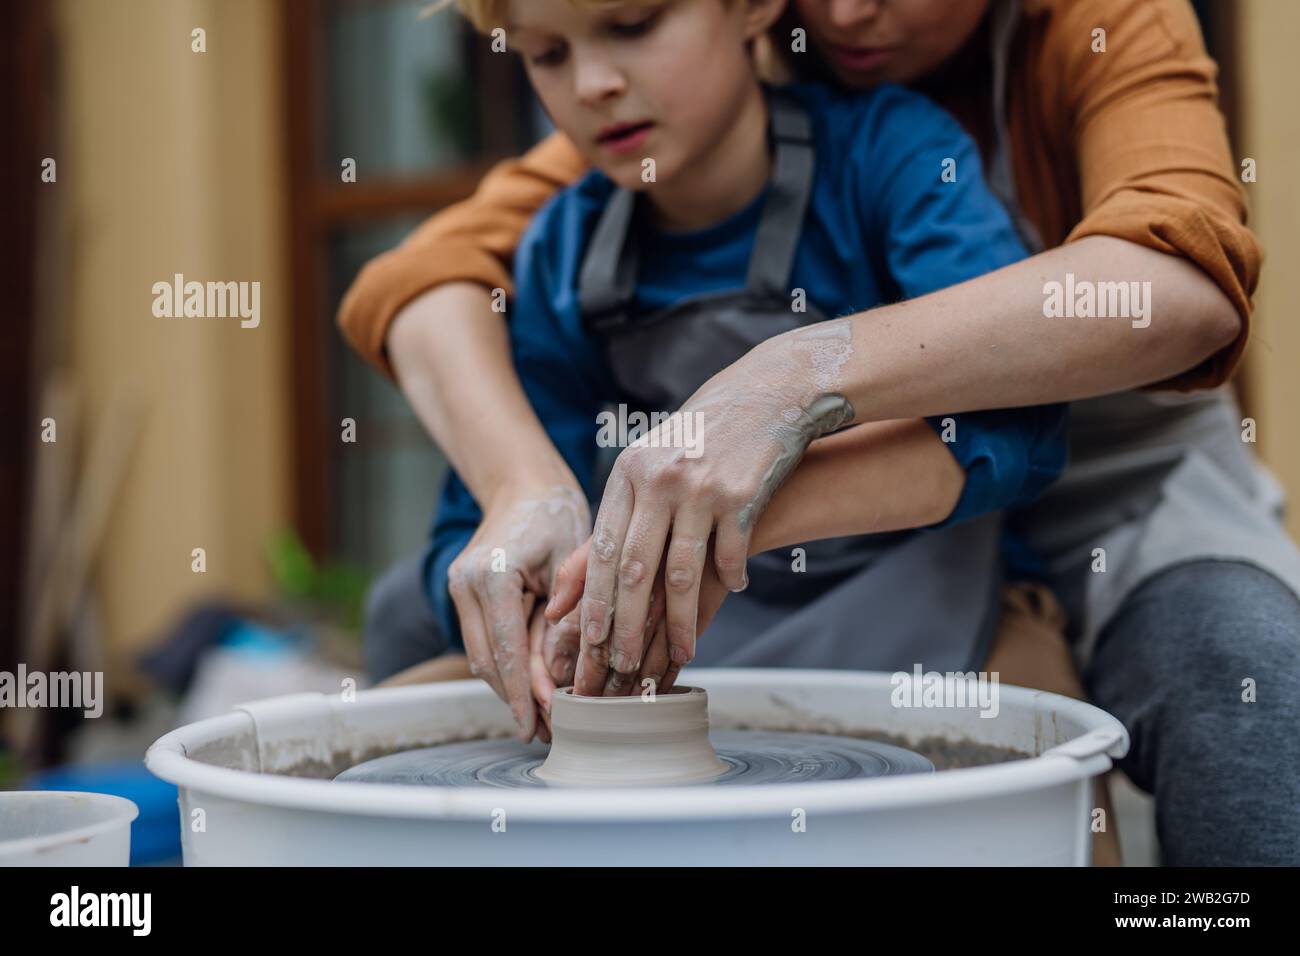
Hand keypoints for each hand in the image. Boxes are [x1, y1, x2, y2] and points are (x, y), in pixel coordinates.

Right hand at [447, 483, 589, 738]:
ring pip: (482, 656)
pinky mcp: (462, 593)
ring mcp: (458, 588)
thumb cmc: (557, 517)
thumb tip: (555, 684)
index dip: (521, 695)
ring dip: (508, 689)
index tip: (537, 728)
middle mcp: (465, 583)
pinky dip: (504, 666)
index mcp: (493, 574)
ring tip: (543, 719)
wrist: (524, 485)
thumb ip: (560, 624)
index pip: (506, 650)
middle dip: (516, 701)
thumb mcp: (572, 567)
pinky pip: (484, 641)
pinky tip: (530, 687)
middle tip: (548, 733)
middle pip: (488, 661)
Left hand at [575, 322, 854, 690]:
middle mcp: (659, 479)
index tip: (593, 643)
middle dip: (629, 625)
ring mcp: (701, 486)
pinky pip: (731, 553)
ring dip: (683, 620)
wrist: (766, 394)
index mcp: (628, 473)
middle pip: (637, 569)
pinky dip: (730, 577)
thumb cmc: (700, 439)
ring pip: (684, 572)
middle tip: (626, 664)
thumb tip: (568, 588)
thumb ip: (615, 521)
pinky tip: (733, 586)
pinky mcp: (742, 494)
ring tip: (684, 651)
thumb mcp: (648, 466)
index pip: (605, 551)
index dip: (598, 602)